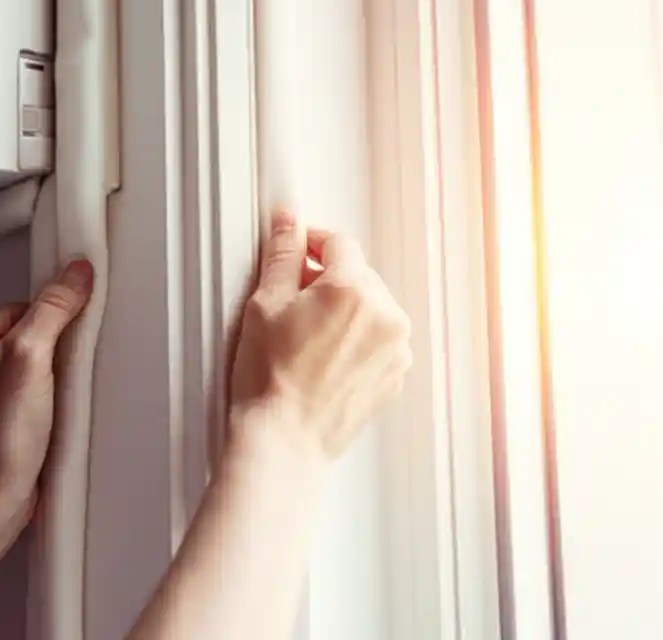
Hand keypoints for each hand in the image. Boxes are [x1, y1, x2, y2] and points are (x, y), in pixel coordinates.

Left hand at [0, 260, 93, 525]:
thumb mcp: (30, 362)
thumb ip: (52, 313)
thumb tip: (72, 275)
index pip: (16, 311)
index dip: (49, 321)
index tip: (71, 332)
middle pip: (26, 342)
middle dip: (53, 358)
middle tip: (60, 379)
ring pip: (30, 375)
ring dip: (53, 387)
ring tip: (55, 407)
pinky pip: (30, 404)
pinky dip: (49, 411)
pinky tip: (53, 425)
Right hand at [230, 211, 411, 460]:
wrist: (284, 440)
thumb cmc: (269, 379)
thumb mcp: (265, 304)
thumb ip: (282, 254)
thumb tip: (289, 221)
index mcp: (354, 289)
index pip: (339, 242)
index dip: (311, 243)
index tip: (294, 253)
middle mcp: (386, 315)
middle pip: (358, 274)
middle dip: (327, 280)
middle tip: (292, 303)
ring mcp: (396, 349)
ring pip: (371, 307)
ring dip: (345, 310)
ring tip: (308, 338)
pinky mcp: (395, 376)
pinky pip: (379, 340)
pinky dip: (357, 340)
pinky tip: (324, 359)